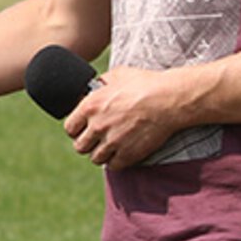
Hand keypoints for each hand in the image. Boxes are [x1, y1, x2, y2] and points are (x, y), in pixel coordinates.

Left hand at [64, 65, 190, 167]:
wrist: (170, 99)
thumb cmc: (146, 84)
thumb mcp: (118, 75)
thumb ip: (101, 83)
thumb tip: (93, 87)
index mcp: (90, 106)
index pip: (70, 128)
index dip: (76, 130)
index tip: (83, 129)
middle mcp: (98, 126)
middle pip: (80, 147)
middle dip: (88, 144)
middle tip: (97, 140)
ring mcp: (113, 142)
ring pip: (96, 158)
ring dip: (102, 154)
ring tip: (111, 146)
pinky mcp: (128, 154)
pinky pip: (113, 166)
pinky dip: (116, 161)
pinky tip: (122, 152)